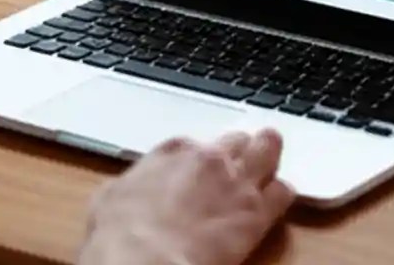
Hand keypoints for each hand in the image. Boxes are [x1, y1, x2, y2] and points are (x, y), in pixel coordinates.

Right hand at [79, 129, 294, 264]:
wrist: (146, 259)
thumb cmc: (121, 234)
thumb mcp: (109, 199)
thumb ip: (130, 186)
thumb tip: (126, 192)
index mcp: (172, 151)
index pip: (196, 144)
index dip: (200, 156)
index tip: (199, 166)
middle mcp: (208, 158)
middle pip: (236, 141)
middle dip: (238, 149)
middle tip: (240, 156)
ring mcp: (236, 181)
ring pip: (267, 151)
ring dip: (269, 153)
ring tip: (270, 155)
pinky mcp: (257, 212)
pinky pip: (284, 192)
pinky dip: (282, 193)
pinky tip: (278, 198)